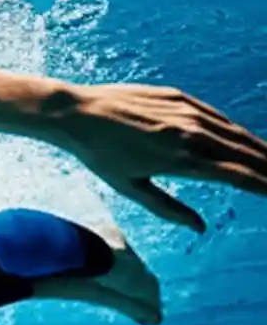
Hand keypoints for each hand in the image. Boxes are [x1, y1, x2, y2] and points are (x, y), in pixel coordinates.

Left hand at [54, 83, 266, 231]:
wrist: (76, 113)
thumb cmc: (99, 156)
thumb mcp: (132, 189)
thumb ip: (169, 209)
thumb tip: (201, 228)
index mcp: (182, 160)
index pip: (237, 176)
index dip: (264, 185)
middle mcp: (191, 133)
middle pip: (245, 153)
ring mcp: (186, 112)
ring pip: (235, 133)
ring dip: (259, 148)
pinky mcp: (179, 97)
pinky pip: (216, 116)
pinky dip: (234, 130)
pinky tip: (244, 139)